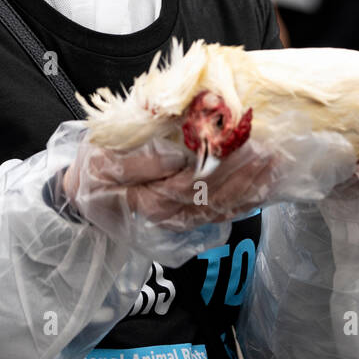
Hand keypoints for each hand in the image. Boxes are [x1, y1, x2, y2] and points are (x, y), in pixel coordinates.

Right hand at [62, 132, 282, 264]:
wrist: (85, 194)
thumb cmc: (95, 167)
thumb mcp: (104, 156)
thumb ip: (139, 159)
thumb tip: (177, 158)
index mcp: (146, 197)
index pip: (189, 182)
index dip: (218, 164)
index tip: (240, 140)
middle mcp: (167, 212)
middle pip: (211, 195)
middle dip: (241, 173)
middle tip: (267, 149)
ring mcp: (179, 218)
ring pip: (220, 207)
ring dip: (250, 187)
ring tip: (273, 164)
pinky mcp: (186, 218)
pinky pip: (220, 213)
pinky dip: (245, 201)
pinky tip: (265, 184)